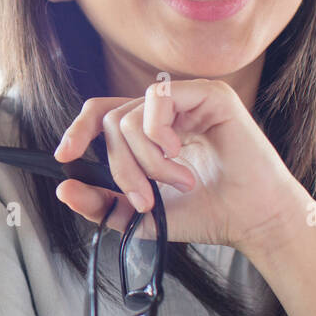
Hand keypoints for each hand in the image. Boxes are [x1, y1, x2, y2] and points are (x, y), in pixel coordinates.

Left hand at [52, 78, 311, 252]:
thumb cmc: (207, 214)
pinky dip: (159, 134)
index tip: (65, 156)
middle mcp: (167, 111)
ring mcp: (188, 98)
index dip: (77, 130)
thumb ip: (102, 203)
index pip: (101, 114)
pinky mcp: (209, 93)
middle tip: (145, 198)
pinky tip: (181, 155)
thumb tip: (63, 188)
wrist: (253, 221)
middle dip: (120, 167)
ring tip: (176, 182)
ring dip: (145, 160)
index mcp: (151, 131)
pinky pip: (158, 98)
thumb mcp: (141, 215)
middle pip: (111, 122)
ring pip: (130, 116)